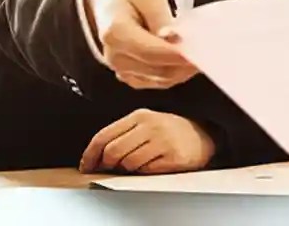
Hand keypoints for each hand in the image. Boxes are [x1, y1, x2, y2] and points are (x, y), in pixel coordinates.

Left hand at [79, 109, 214, 173]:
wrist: (202, 135)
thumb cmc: (168, 130)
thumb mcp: (145, 124)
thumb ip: (122, 134)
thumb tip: (96, 157)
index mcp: (139, 116)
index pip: (104, 135)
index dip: (90, 153)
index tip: (86, 165)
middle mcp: (150, 126)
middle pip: (113, 152)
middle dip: (107, 164)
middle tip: (110, 167)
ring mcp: (162, 142)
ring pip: (128, 164)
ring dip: (127, 169)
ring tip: (138, 162)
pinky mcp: (173, 158)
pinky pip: (146, 171)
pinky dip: (144, 172)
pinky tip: (152, 164)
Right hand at [85, 0, 197, 88]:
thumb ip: (161, 16)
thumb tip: (173, 38)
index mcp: (116, 32)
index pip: (151, 52)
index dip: (178, 55)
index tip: (200, 52)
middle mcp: (115, 55)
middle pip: (158, 70)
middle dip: (185, 63)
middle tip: (208, 53)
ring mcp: (120, 68)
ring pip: (161, 79)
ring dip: (182, 70)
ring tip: (199, 55)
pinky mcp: (129, 74)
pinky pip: (157, 81)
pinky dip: (174, 73)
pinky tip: (185, 61)